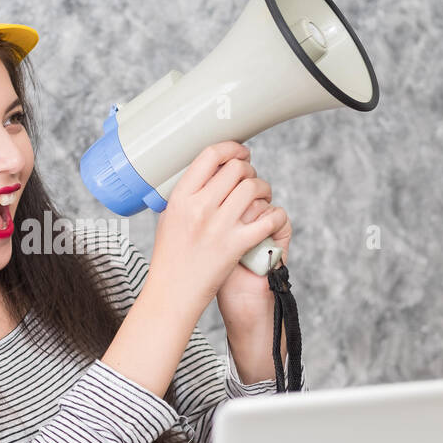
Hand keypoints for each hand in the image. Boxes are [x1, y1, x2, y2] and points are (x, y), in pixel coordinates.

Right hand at [148, 141, 284, 317]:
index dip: (231, 148)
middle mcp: (199, 207)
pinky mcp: (236, 245)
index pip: (210, 156)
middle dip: (249, 169)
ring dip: (264, 188)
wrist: (173, 293)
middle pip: (236, 168)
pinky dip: (273, 216)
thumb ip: (186, 196)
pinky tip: (270, 218)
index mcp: (181, 197)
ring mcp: (219, 225)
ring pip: (253, 188)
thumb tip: (206, 174)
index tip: (240, 152)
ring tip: (262, 196)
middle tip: (250, 178)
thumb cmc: (170, 258)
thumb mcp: (168, 219)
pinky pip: (266, 219)